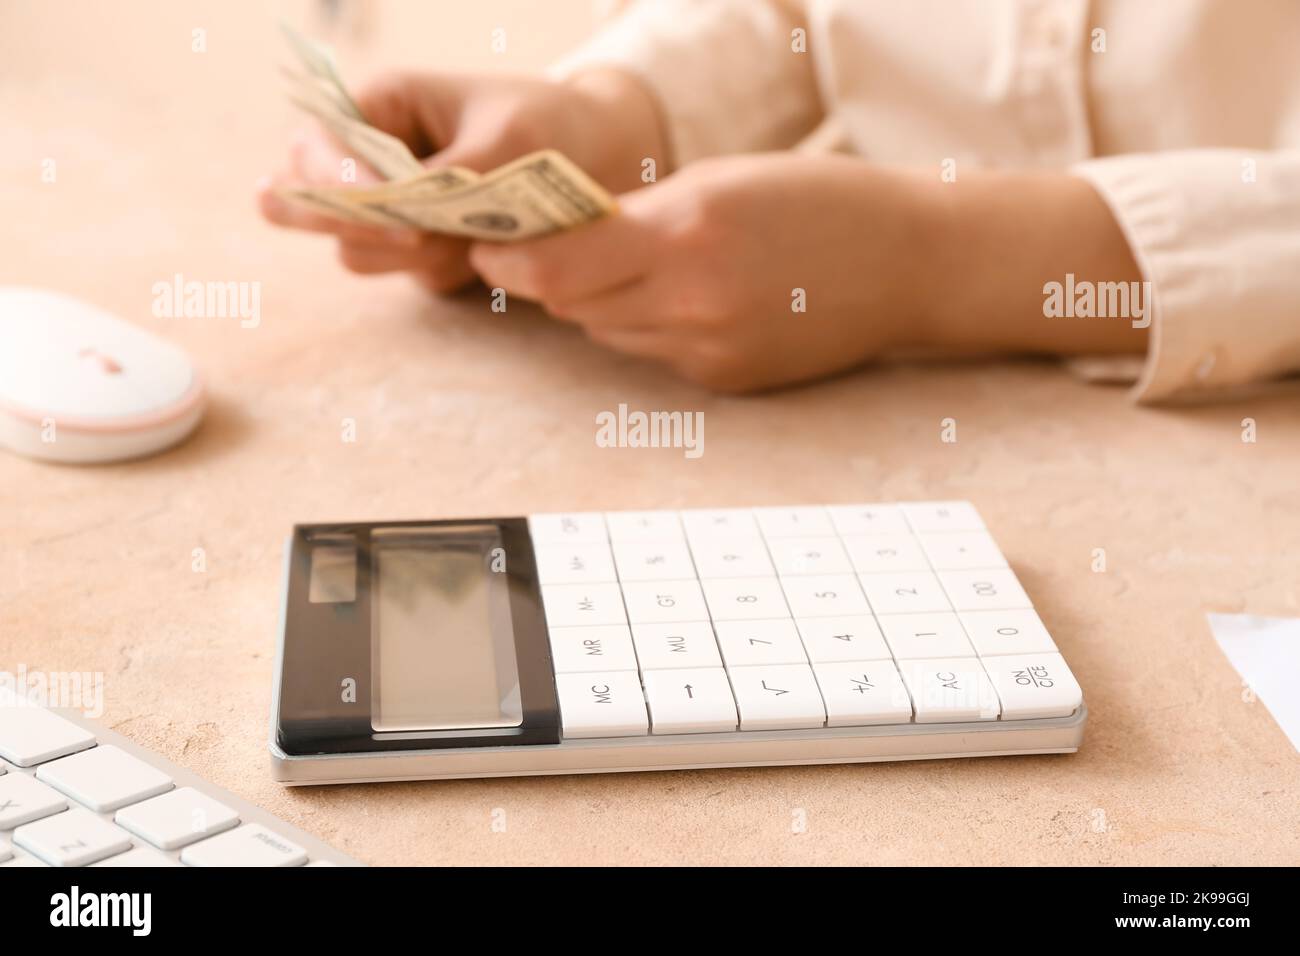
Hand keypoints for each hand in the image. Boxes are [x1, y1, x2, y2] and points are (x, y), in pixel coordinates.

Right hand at [258, 69, 666, 293]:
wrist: (603, 159)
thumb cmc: (552, 127)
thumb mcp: (509, 140)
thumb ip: (450, 176)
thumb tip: (400, 216)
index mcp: (381, 106)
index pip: (316, 146)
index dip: (337, 181)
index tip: (390, 207)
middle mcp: (374, 162)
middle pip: (310, 204)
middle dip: (355, 226)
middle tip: (416, 236)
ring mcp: (394, 212)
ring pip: (359, 253)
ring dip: (408, 255)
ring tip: (472, 237)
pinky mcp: (425, 252)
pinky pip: (414, 276)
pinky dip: (446, 271)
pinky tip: (487, 250)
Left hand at [469, 153, 931, 391]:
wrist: (909, 264)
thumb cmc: (819, 203)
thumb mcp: (720, 181)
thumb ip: (638, 213)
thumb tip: (566, 237)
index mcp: (685, 234)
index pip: (557, 266)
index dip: (511, 257)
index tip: (489, 245)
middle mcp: (692, 302)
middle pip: (574, 305)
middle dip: (556, 278)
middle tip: (555, 248)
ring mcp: (710, 350)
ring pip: (611, 334)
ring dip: (604, 304)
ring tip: (644, 270)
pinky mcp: (726, 381)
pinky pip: (656, 356)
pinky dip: (653, 328)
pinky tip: (694, 300)